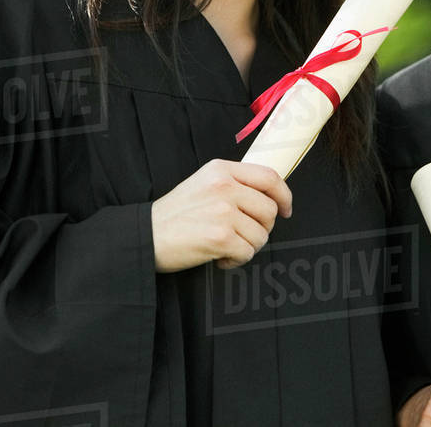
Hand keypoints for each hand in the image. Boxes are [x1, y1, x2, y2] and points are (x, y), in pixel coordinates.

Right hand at [151, 159, 292, 272]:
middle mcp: (224, 187)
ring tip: (226, 246)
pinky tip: (219, 257)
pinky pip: (248, 252)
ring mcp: (223, 211)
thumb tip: (269, 196)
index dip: (284, 196)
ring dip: (247, 246)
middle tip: (243, 235)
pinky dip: (236, 260)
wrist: (145, 235)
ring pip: (261, 235)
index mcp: (220, 170)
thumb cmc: (174, 214)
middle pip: (269, 210)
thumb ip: (233, 183)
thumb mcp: (202, 184)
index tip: (285, 210)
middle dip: (262, 228)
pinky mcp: (220, 237)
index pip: (269, 177)